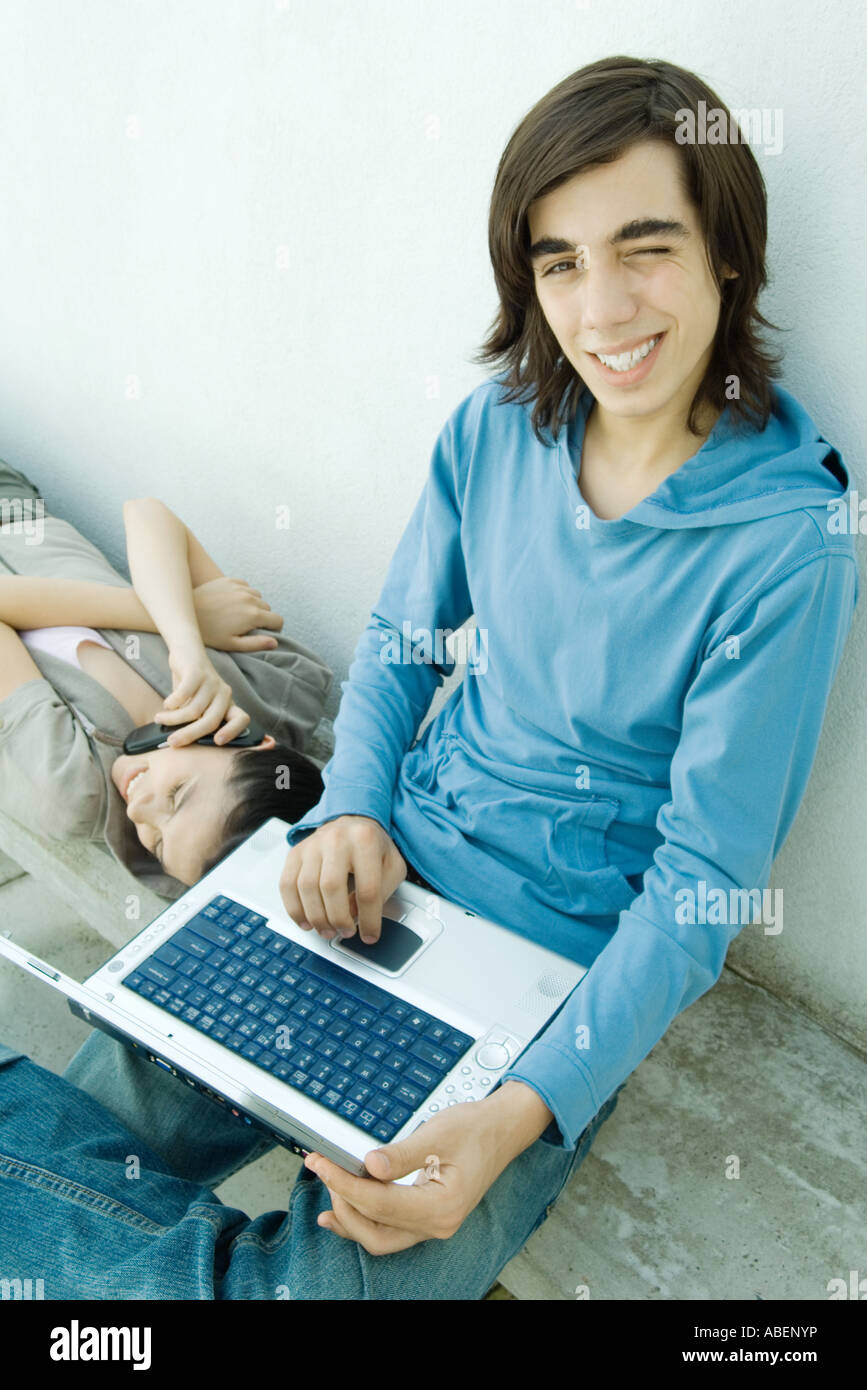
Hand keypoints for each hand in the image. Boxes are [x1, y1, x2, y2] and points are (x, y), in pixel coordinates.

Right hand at [157, 638, 251, 745]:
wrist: (186, 650)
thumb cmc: (191, 684)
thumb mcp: (197, 703)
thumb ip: (195, 720)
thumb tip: (180, 741)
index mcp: (227, 703)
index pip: (241, 719)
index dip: (234, 731)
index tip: (217, 741)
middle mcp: (224, 693)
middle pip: (211, 721)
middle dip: (190, 735)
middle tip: (171, 742)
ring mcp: (212, 682)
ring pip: (193, 710)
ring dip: (173, 718)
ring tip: (160, 718)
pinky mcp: (197, 672)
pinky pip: (184, 694)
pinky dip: (172, 702)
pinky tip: (166, 704)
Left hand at [192, 576, 283, 651]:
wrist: (185, 612)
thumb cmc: (208, 633)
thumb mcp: (232, 644)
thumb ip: (256, 644)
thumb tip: (275, 643)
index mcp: (253, 615)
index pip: (278, 620)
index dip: (274, 629)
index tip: (265, 633)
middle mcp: (250, 598)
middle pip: (268, 608)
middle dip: (262, 617)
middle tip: (247, 625)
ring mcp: (239, 587)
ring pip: (257, 596)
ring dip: (253, 604)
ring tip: (239, 613)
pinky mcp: (229, 580)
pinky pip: (245, 586)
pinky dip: (243, 593)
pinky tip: (232, 602)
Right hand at [279, 815, 406, 943]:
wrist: (352, 822)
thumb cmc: (373, 846)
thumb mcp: (392, 865)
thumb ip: (380, 891)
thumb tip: (355, 915)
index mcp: (366, 840)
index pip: (367, 889)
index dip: (369, 919)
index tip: (369, 935)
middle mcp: (337, 839)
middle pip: (332, 887)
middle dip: (338, 919)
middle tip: (346, 932)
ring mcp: (313, 845)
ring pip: (307, 888)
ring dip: (316, 917)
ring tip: (327, 930)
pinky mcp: (296, 852)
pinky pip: (287, 885)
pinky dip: (294, 909)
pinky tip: (306, 920)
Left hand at [303, 1086, 533, 1254]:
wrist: (503, 1129)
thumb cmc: (476, 1128)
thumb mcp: (436, 1134)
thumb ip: (400, 1154)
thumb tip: (367, 1166)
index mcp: (442, 1206)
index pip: (379, 1204)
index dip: (345, 1184)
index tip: (322, 1164)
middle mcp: (438, 1224)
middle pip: (376, 1231)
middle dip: (345, 1204)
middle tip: (324, 1170)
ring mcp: (434, 1225)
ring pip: (380, 1237)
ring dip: (351, 1218)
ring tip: (327, 1193)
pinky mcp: (428, 1217)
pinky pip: (390, 1229)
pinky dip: (365, 1219)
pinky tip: (345, 1208)